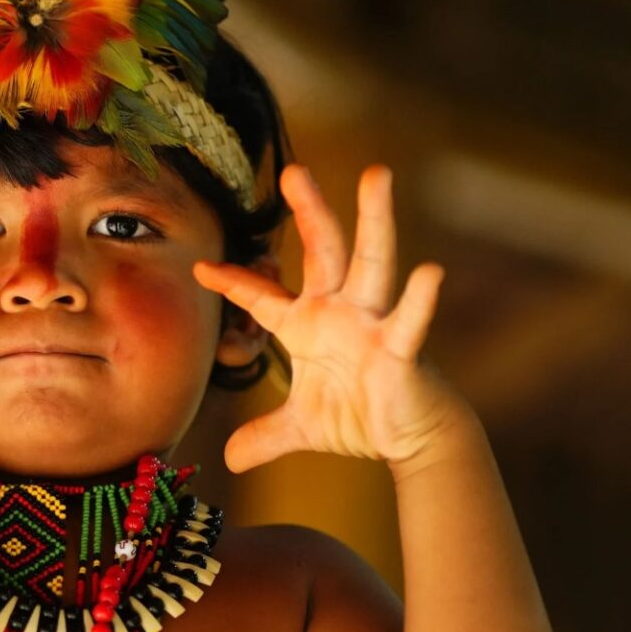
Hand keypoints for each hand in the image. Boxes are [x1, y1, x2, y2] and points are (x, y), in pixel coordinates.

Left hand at [192, 164, 459, 471]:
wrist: (412, 438)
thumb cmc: (359, 417)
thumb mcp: (300, 428)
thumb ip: (265, 436)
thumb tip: (230, 460)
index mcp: (307, 324)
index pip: (262, 297)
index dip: (234, 283)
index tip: (200, 267)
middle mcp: (340, 311)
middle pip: (322, 251)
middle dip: (309, 211)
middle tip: (293, 171)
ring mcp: (373, 323)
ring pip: (372, 262)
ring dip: (375, 219)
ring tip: (376, 175)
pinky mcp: (402, 348)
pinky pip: (410, 322)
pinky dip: (419, 300)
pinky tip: (430, 271)